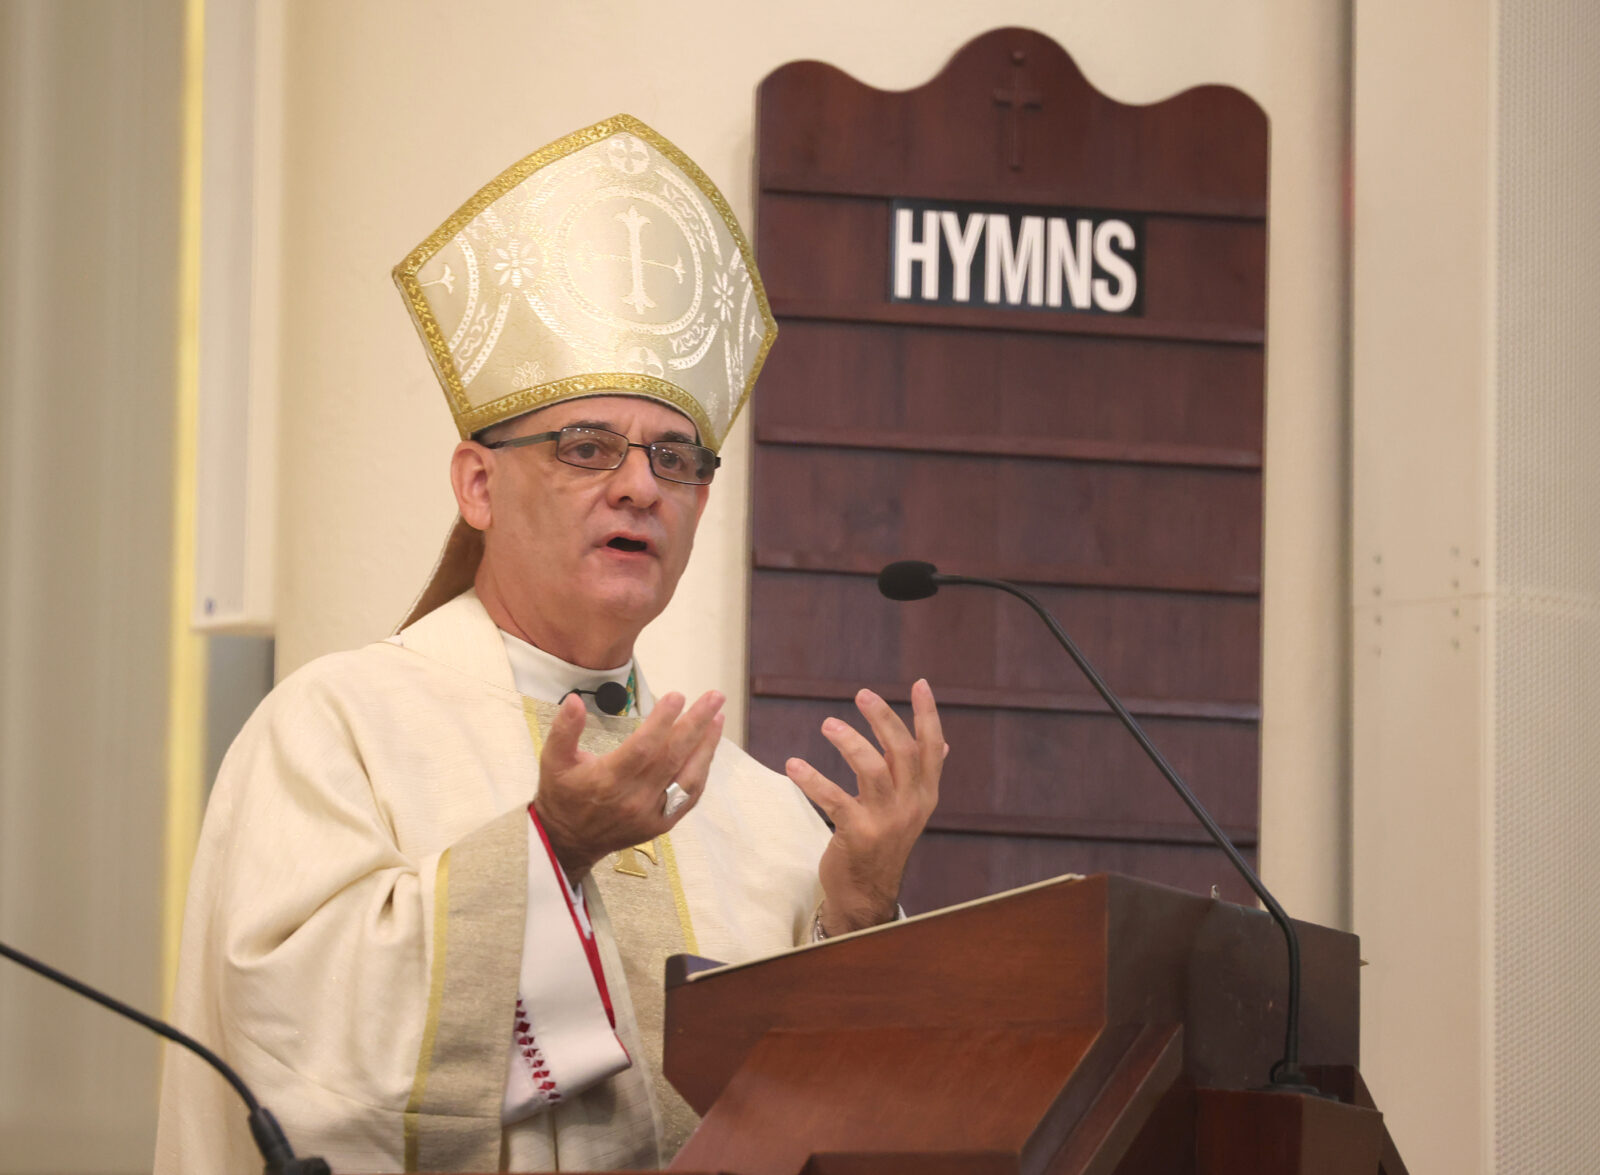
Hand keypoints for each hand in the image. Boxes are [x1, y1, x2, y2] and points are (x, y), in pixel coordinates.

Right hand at [532, 689, 724, 876]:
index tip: (677, 696)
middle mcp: (634, 799)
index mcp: (608, 781)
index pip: (643, 747)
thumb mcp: (553, 760)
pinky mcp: (662, 823)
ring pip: (688, 778)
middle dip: (696, 724)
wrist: (567, 842)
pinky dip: (702, 772)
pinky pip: (689, 797)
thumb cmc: (562, 794)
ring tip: (718, 717)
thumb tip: (574, 700)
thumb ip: (564, 729)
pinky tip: (708, 749)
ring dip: (706, 746)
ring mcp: (652, 814)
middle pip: (673, 757)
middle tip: (714, 697)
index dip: (662, 721)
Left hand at [785, 679, 943, 935]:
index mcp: (925, 794)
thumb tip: (943, 742)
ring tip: (827, 724)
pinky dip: (812, 780)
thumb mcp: (909, 808)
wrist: (867, 894)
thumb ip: (921, 775)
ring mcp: (886, 821)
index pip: (932, 748)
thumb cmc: (883, 843)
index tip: (920, 684)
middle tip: (862, 694)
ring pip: (873, 770)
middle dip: (884, 719)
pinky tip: (793, 765)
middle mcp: (911, 805)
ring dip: (850, 743)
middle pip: (903, 752)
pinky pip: (835, 800)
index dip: (928, 714)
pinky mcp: (858, 835)